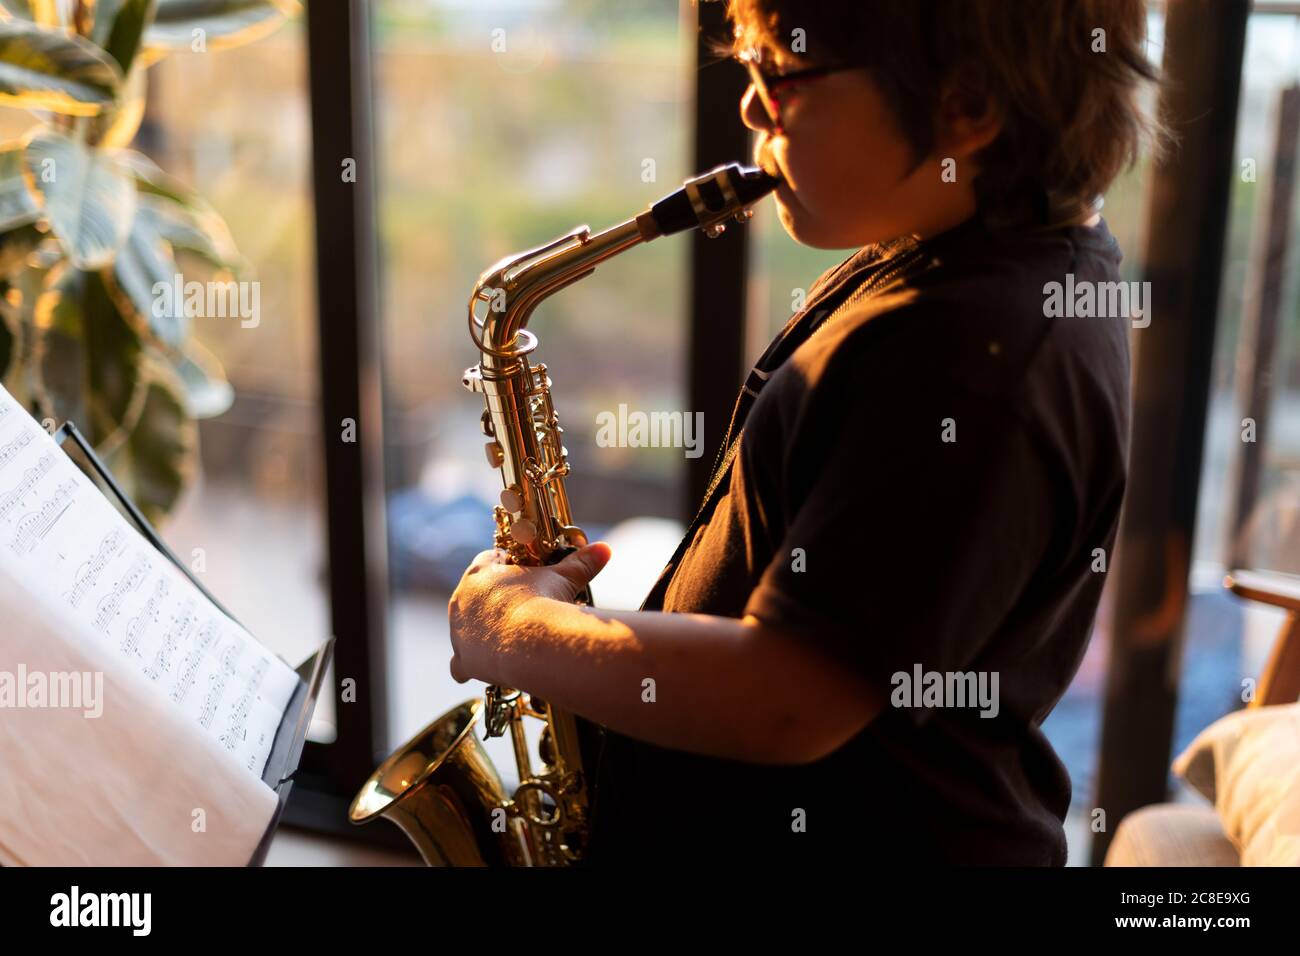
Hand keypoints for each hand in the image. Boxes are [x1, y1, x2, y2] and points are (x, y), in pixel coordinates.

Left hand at [447, 541, 612, 684]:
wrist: (531, 642)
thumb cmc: (544, 603)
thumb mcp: (564, 579)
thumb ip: (581, 564)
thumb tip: (604, 550)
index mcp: (480, 572)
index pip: (489, 561)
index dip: (507, 567)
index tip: (523, 575)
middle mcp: (462, 599)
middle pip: (476, 594)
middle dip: (495, 600)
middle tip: (521, 608)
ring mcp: (459, 630)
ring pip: (465, 627)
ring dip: (482, 630)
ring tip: (507, 636)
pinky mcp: (463, 658)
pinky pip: (458, 664)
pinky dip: (468, 667)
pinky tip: (479, 668)